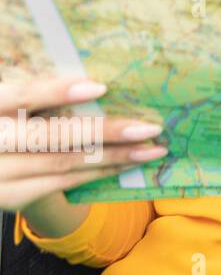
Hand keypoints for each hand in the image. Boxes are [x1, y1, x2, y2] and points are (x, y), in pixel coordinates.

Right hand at [0, 75, 168, 213]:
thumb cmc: (13, 116)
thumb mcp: (17, 101)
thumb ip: (41, 91)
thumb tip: (98, 78)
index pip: (22, 96)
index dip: (57, 92)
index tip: (100, 87)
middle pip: (51, 137)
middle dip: (105, 132)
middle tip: (150, 128)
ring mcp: (0, 174)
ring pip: (63, 163)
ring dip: (114, 156)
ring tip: (151, 148)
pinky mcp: (12, 197)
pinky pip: (64, 182)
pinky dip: (100, 172)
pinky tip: (128, 163)